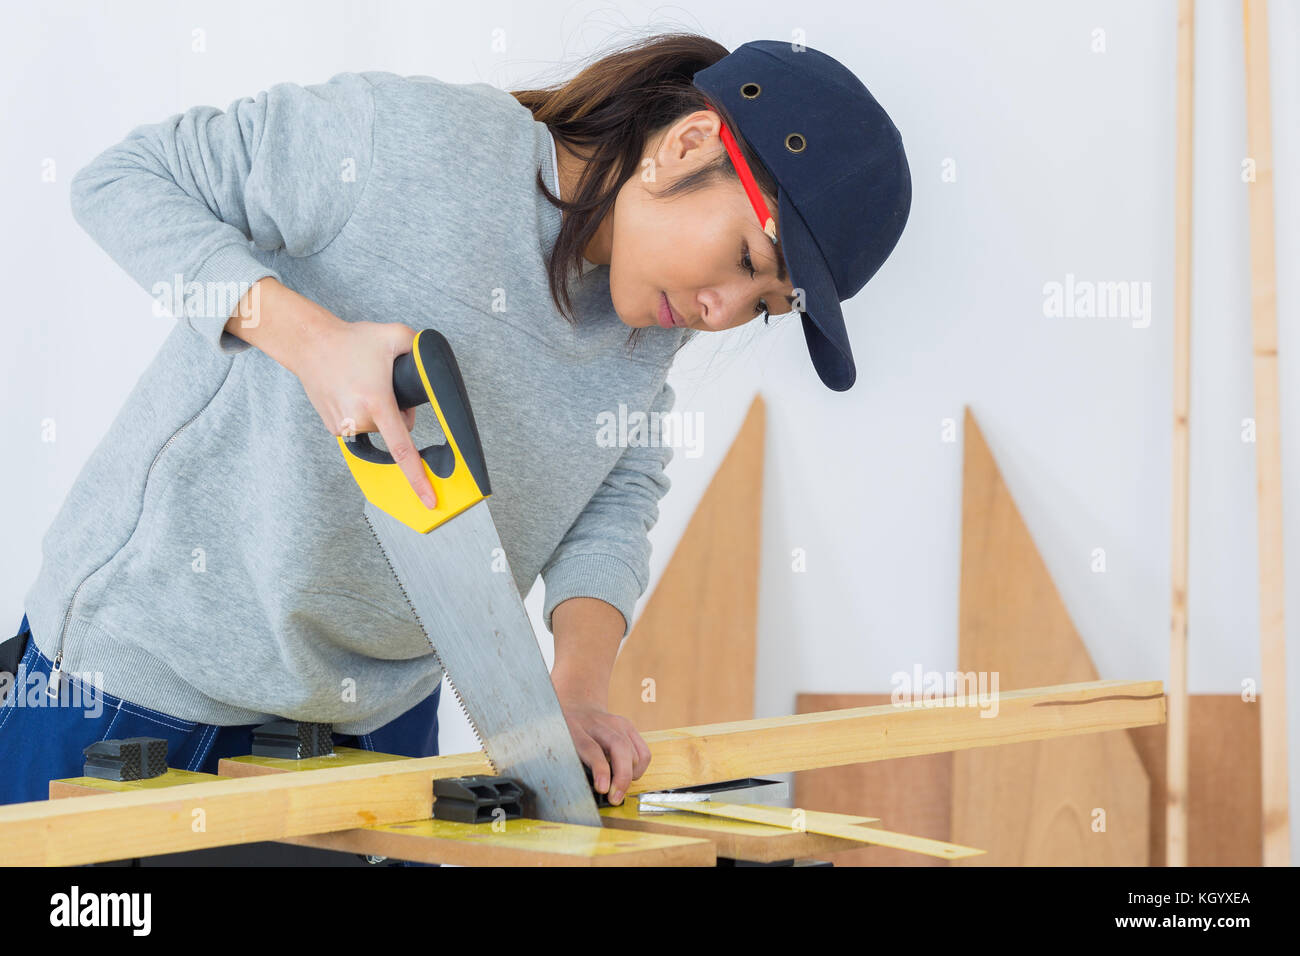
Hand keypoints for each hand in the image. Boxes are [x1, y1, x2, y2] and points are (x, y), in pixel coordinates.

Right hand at [224, 278, 435, 507]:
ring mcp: (344, 426)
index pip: (402, 449)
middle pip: (398, 430)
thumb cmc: (351, 340)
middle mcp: (359, 420)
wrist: (309, 344)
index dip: (418, 477)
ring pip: (380, 428)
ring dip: (381, 412)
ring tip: (365, 384)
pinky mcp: (334, 427)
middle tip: (386, 383)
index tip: (429, 499)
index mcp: (377, 403)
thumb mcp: (395, 334)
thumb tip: (434, 365)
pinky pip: (363, 426)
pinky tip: (354, 392)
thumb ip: (421, 348)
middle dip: (400, 412)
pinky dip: (364, 413)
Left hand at [556, 694, 650, 805]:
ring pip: (633, 753)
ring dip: (629, 775)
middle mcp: (599, 723)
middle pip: (619, 747)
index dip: (599, 770)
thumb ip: (571, 763)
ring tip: (618, 788)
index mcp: (576, 727)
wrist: (579, 708)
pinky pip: (644, 752)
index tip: (603, 788)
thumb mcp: (559, 745)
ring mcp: (617, 723)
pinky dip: (639, 769)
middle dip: (622, 776)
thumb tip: (588, 791)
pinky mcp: (630, 727)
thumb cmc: (567, 732)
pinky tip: (629, 775)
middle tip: (616, 797)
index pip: (591, 748)